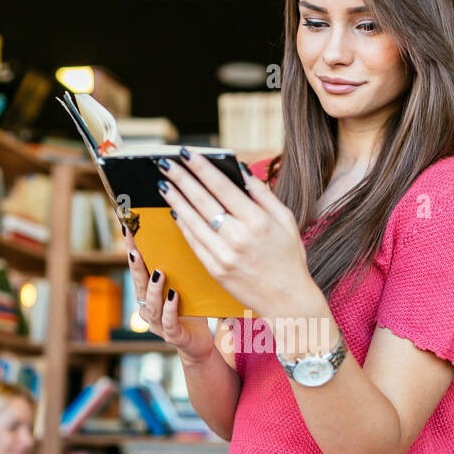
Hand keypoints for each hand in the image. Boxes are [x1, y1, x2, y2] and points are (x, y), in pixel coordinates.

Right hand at [123, 220, 215, 364]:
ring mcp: (158, 324)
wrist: (198, 343)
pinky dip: (170, 309)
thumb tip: (181, 235)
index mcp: (147, 294)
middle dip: (136, 266)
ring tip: (158, 272)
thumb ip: (178, 269)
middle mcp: (147, 309)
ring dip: (153, 288)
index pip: (137, 269)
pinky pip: (168, 322)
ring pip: (151, 305)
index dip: (132, 250)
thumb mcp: (184, 287)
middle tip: (135, 249)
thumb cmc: (190, 311)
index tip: (128, 229)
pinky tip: (173, 296)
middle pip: (139, 285)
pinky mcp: (172, 335)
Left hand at [157, 149, 319, 322]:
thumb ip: (263, 194)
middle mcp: (238, 237)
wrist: (287, 300)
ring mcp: (224, 255)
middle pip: (202, 201)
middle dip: (181, 179)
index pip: (222, 187)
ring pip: (193, 221)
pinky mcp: (215, 270)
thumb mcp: (286, 221)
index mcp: (258, 221)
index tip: (186, 153)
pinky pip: (194, 242)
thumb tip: (241, 170)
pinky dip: (183, 225)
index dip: (201, 168)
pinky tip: (175, 212)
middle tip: (165, 164)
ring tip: (163, 184)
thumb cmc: (289, 258)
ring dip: (175, 200)